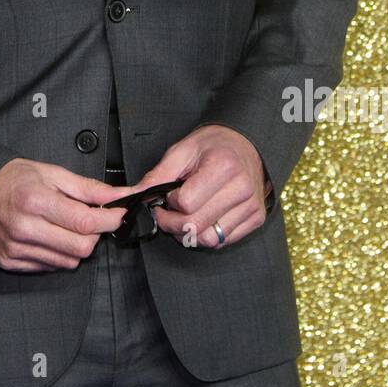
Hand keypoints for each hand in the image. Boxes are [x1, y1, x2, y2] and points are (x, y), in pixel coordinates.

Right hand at [0, 159, 132, 271]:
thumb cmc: (13, 179)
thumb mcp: (52, 173)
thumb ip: (88, 188)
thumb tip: (119, 195)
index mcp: (35, 201)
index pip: (85, 222)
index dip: (109, 219)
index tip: (118, 213)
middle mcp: (24, 229)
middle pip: (81, 248)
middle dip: (95, 235)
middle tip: (90, 219)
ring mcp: (16, 249)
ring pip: (68, 262)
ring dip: (76, 245)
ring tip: (66, 226)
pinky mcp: (10, 262)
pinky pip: (49, 266)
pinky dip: (58, 254)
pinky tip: (49, 236)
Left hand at [129, 124, 268, 248]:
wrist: (247, 144)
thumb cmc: (214, 145)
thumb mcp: (182, 151)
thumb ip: (157, 176)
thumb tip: (131, 196)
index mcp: (223, 166)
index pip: (186, 204)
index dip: (169, 203)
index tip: (166, 196)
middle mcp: (241, 188)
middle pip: (196, 226)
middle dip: (172, 224)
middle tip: (167, 212)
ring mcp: (251, 206)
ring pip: (210, 240)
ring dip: (189, 234)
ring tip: (185, 216)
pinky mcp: (256, 218)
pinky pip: (223, 241)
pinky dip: (207, 234)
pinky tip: (203, 217)